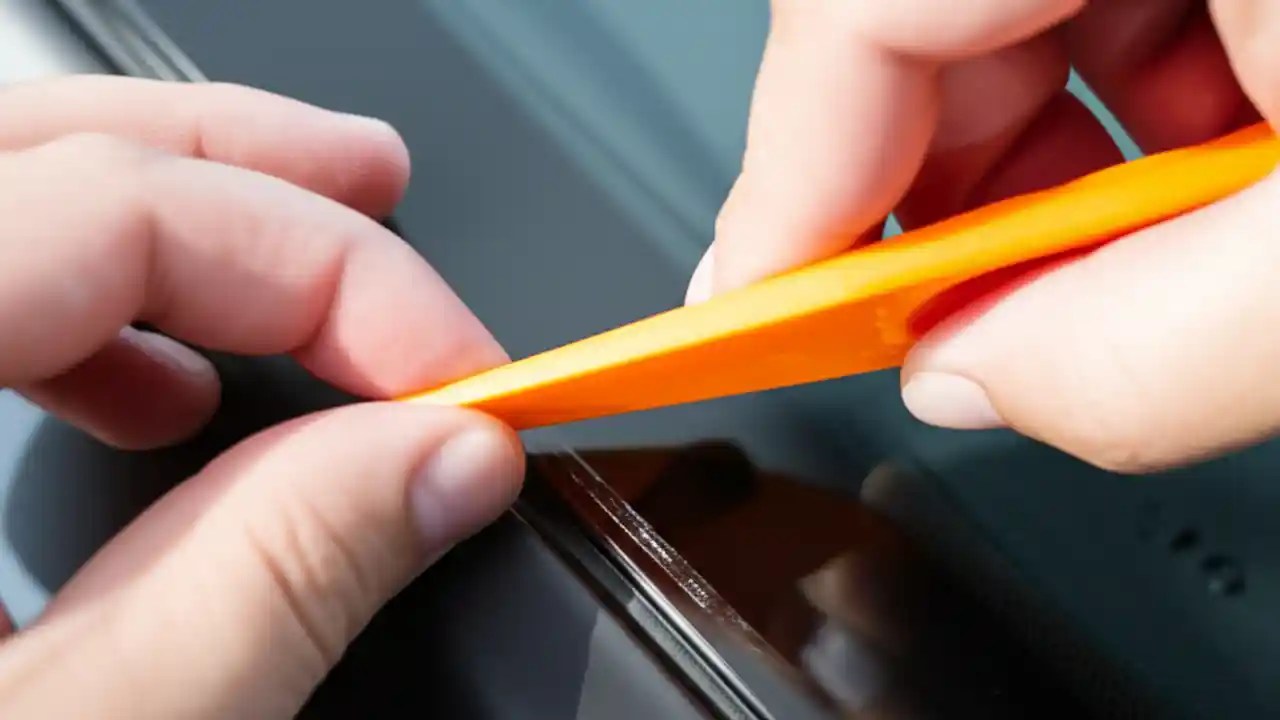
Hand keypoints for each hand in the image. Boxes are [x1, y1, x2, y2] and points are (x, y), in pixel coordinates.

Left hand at [0, 75, 523, 716]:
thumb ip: (270, 583)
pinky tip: (159, 398)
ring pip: (5, 210)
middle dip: (235, 164)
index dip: (326, 273)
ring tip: (294, 287)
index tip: (458, 376)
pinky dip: (77, 323)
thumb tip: (442, 460)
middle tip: (380, 182)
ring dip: (162, 228)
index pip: (114, 210)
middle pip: (41, 156)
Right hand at [692, 0, 1279, 472]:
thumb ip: (1155, 347)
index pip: (865, 1)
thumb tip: (969, 378)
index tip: (758, 312)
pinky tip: (1189, 183)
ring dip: (1032, 163)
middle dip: (923, 191)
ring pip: (999, 9)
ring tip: (1118, 263)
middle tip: (951, 323)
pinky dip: (1114, 114)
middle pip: (914, 9)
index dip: (788, 173)